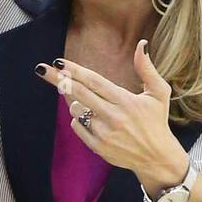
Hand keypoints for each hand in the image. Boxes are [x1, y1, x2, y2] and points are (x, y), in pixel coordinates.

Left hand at [35, 39, 186, 189]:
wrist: (156, 158)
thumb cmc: (157, 121)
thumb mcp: (159, 93)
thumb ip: (147, 68)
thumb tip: (142, 44)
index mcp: (125, 101)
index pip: (94, 82)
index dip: (75, 70)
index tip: (59, 62)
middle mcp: (113, 117)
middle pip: (79, 93)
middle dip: (59, 80)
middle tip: (43, 69)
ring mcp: (103, 133)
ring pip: (76, 110)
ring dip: (74, 101)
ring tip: (87, 100)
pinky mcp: (97, 146)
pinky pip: (77, 126)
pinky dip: (78, 119)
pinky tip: (90, 117)